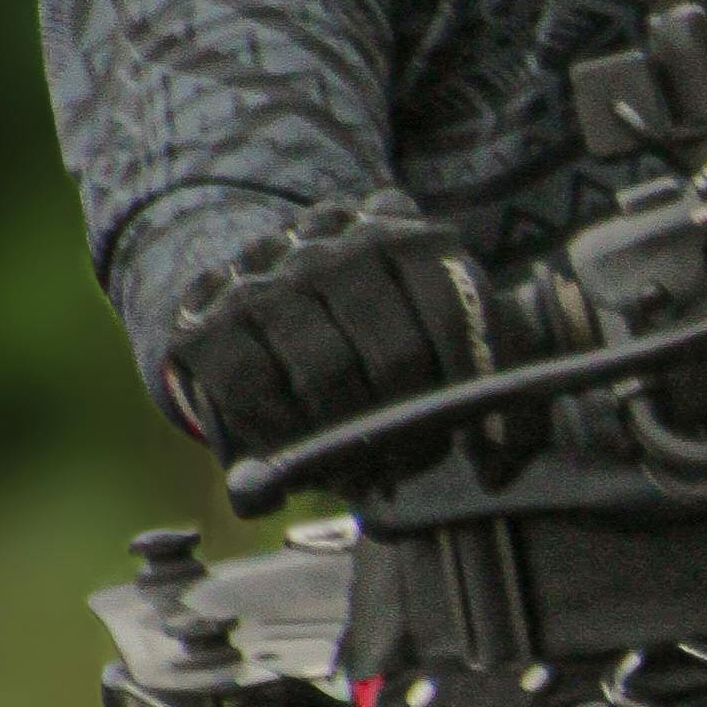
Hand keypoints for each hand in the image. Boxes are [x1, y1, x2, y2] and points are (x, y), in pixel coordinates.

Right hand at [167, 193, 497, 477]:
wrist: (239, 286)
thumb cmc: (354, 324)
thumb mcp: (420, 312)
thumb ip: (476, 359)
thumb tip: (504, 461)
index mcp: (403, 236)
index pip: (456, 314)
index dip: (480, 394)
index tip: (492, 455)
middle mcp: (332, 245)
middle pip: (398, 358)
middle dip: (417, 430)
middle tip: (417, 461)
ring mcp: (263, 280)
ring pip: (329, 380)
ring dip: (354, 444)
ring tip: (365, 469)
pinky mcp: (203, 323)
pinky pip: (256, 395)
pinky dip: (283, 438)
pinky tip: (298, 449)